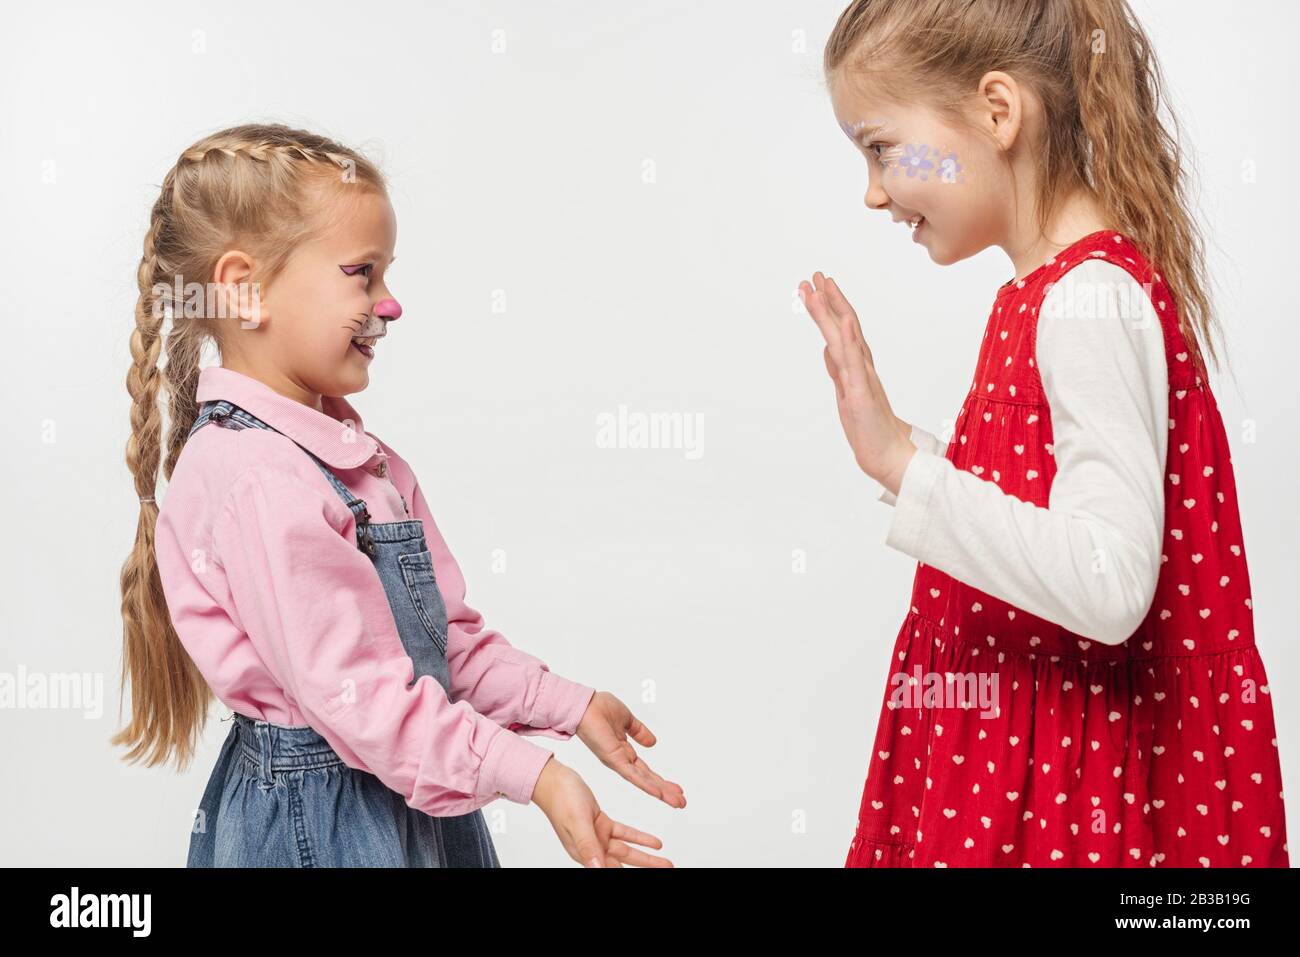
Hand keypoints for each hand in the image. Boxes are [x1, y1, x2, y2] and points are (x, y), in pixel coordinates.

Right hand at [531, 757, 672, 867]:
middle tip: (668, 868)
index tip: (648, 878)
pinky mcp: (601, 823)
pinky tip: (654, 843)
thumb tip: (598, 868)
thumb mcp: (577, 822)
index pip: (611, 870)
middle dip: (647, 865)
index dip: (628, 875)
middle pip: (625, 862)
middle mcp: (592, 848)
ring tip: (665, 860)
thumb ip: (587, 845)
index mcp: (585, 852)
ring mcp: (597, 836)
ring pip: (627, 849)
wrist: (553, 779)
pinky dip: (639, 837)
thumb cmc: (560, 799)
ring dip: (647, 854)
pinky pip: (624, 833)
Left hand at [576, 692, 685, 808]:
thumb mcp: (626, 720)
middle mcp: (621, 760)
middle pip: (648, 780)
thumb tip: (653, 743)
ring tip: (677, 802)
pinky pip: (632, 775)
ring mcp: (618, 762)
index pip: (646, 771)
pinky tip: (658, 793)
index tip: (676, 789)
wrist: (584, 704)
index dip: (660, 780)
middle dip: (665, 791)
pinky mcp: (614, 759)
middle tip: (682, 803)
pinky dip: (646, 785)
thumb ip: (639, 732)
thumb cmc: (599, 708)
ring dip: (661, 792)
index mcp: (624, 751)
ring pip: (643, 781)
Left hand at [797, 271, 915, 494]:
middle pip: (844, 327)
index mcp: (857, 369)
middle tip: (814, 275)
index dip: (829, 309)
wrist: (889, 458)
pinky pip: (855, 362)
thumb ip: (839, 371)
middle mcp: (862, 368)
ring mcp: (863, 378)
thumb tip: (826, 349)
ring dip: (834, 311)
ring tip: (822, 287)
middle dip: (828, 300)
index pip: (842, 333)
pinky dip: (850, 340)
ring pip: (846, 338)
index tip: (815, 288)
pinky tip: (844, 320)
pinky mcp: (864, 393)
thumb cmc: (871, 430)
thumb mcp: (849, 395)